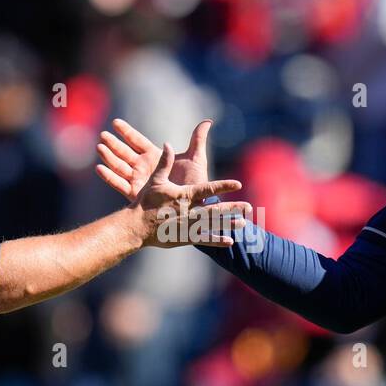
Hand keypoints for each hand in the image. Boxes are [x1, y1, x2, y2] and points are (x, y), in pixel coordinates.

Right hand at [97, 118, 211, 201]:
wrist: (192, 208)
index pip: (137, 141)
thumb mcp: (196, 160)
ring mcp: (138, 180)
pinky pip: (119, 184)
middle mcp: (144, 167)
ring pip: (120, 166)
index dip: (126, 132)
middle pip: (125, 152)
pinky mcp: (135, 193)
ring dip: (109, 157)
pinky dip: (109, 177)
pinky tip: (99, 169)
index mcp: (155, 157)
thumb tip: (207, 121)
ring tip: (99, 148)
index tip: (115, 122)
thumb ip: (197, 140)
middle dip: (113, 143)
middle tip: (102, 134)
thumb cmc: (194, 182)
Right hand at [129, 143, 249, 248]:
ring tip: (244, 224)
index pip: (208, 189)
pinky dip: (217, 240)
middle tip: (249, 207)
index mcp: (184, 196)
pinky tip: (229, 242)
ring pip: (212, 225)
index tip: (238, 184)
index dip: (223, 186)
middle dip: (233, 208)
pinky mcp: (184, 237)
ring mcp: (188, 226)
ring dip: (229, 224)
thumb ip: (164, 163)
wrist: (136, 226)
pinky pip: (204, 240)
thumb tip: (167, 144)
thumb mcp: (155, 181)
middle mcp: (189, 211)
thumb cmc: (145, 202)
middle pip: (215, 209)